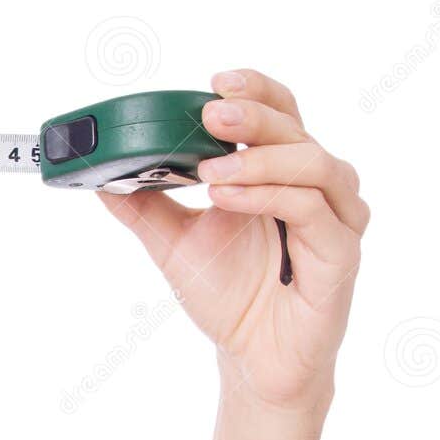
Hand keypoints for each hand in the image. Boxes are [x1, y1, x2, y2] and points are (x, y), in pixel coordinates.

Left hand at [98, 69, 368, 412]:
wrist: (253, 357)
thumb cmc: (229, 296)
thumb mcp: (173, 244)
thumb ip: (142, 207)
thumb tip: (99, 177)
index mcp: (280, 172)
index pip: (278, 112)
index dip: (254, 89)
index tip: (213, 82)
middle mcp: (315, 186)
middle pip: (296, 130)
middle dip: (252, 116)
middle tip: (210, 112)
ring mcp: (334, 218)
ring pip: (314, 165)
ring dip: (259, 160)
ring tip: (209, 171)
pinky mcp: (340, 253)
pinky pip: (313, 211)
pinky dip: (269, 198)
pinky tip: (228, 198)